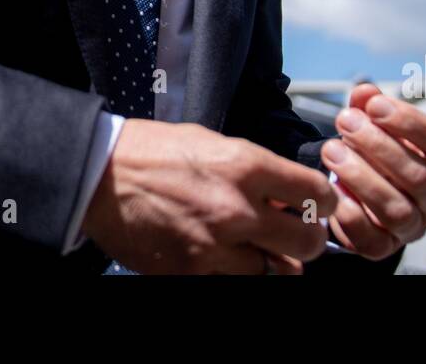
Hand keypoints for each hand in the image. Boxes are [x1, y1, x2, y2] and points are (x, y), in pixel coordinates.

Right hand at [82, 119, 337, 273]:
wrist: (100, 177)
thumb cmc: (152, 152)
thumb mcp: (212, 142)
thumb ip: (253, 168)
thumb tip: (284, 192)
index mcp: (245, 166)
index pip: (316, 194)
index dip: (324, 202)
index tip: (320, 205)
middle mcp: (236, 209)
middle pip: (307, 243)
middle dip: (307, 239)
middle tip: (296, 234)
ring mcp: (214, 247)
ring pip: (275, 272)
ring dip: (272, 262)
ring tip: (256, 247)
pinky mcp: (191, 273)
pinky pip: (234, 283)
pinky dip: (235, 273)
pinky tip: (224, 256)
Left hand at [321, 83, 425, 260]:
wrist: (357, 187)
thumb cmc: (375, 147)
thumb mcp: (375, 121)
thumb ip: (371, 104)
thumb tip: (365, 92)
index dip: (412, 123)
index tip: (375, 105)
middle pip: (420, 177)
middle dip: (378, 145)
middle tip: (344, 121)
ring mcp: (414, 228)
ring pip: (398, 210)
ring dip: (361, 177)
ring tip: (331, 150)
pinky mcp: (384, 247)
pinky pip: (372, 240)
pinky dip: (350, 214)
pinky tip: (331, 189)